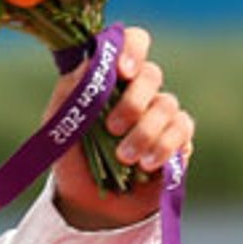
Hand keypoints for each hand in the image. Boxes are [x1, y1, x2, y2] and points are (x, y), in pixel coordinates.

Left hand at [49, 26, 195, 230]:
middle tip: (112, 128)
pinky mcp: (178, 138)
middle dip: (133, 102)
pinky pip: (183, 130)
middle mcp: (139, 90)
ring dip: (145, 132)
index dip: (132, 49)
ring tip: (125, 158)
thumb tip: (89, 62)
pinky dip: (164, 147)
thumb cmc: (69, 156)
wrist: (85, 201)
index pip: (132, 42)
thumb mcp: (59, 123)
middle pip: (152, 74)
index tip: (122, 72)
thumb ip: (71, 91)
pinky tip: (147, 165)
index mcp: (110, 78)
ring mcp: (160, 113)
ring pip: (168, 105)